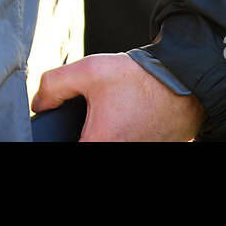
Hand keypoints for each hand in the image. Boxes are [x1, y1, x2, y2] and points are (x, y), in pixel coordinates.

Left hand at [32, 52, 206, 140]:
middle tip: (89, 117)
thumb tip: (39, 103)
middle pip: (85, 147)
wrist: (186, 81)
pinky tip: (121, 119)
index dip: (59, 139)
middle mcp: (120, 156)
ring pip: (102, 145)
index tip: (62, 128)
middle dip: (78, 134)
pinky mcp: (148, 151)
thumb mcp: (89, 70)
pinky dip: (117, 134)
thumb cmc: (141, 78)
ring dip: (99, 134)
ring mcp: (136, 155)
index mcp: (99, 144)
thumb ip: (54, 85)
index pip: (64, 150)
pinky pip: (122, 144)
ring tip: (108, 116)